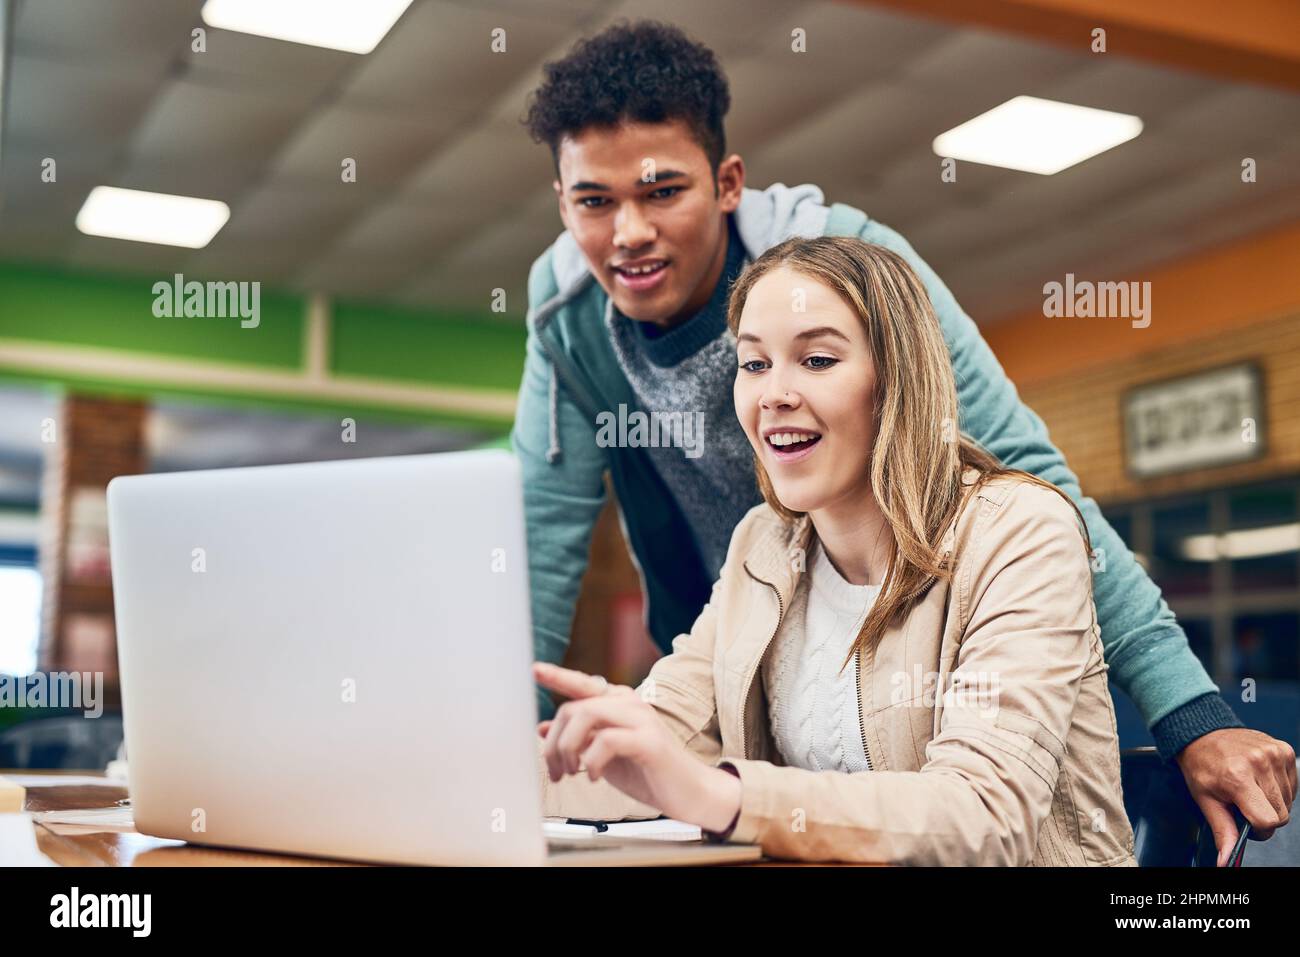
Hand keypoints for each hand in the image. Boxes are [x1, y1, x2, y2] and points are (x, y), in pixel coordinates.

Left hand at [534, 662, 740, 832]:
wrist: (690, 794)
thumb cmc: (647, 772)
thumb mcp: (604, 755)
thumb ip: (578, 739)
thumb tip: (543, 729)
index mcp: (618, 703)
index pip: (583, 684)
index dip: (557, 676)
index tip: (534, 669)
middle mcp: (629, 703)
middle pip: (574, 706)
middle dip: (555, 743)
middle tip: (557, 771)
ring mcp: (641, 719)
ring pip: (586, 716)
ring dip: (568, 749)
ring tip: (571, 773)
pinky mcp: (649, 741)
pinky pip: (606, 740)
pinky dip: (591, 761)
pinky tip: (593, 776)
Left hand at [1176, 728, 1295, 865]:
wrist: (1201, 734)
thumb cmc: (1202, 765)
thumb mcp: (1205, 800)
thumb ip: (1222, 831)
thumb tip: (1225, 860)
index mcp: (1237, 777)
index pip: (1269, 820)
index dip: (1259, 829)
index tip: (1246, 822)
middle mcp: (1259, 763)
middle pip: (1281, 814)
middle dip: (1263, 816)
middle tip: (1243, 803)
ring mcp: (1274, 754)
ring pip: (1289, 801)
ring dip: (1271, 801)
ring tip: (1249, 788)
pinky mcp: (1283, 749)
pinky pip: (1292, 784)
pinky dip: (1279, 787)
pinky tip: (1259, 778)